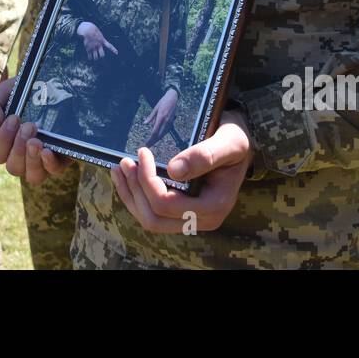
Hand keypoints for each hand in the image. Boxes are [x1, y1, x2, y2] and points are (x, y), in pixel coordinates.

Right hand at [0, 75, 72, 183]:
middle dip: (18, 147)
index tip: (14, 118)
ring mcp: (43, 160)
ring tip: (36, 141)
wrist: (57, 85)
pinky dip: (48, 164)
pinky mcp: (62, 158)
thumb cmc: (26, 92)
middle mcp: (24, 156)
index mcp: (7, 144)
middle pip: (13, 168)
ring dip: (31, 159)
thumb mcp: (5, 93)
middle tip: (29, 125)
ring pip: (33, 176)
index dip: (3, 140)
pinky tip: (47, 151)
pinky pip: (54, 171)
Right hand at [78, 21, 116, 60]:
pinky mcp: (88, 48)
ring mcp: (93, 47)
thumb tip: (102, 39)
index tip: (117, 53)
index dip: (113, 50)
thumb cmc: (93, 30)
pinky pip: (89, 56)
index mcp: (102, 40)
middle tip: (101, 57)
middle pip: (102, 54)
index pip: (109, 46)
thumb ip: (101, 38)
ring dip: (95, 58)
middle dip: (102, 56)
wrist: (87, 29)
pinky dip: (90, 58)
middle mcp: (98, 45)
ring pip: (96, 57)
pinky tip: (90, 59)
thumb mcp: (99, 33)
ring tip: (95, 59)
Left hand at [110, 110, 253, 233]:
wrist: (238, 142)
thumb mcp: (229, 141)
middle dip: (135, 189)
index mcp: (215, 205)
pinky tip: (124, 178)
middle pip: (155, 217)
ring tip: (120, 168)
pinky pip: (152, 213)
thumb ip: (205, 155)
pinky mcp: (181, 212)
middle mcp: (203, 219)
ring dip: (131, 195)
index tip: (143, 152)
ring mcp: (191, 218)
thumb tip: (174, 170)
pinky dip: (134, 197)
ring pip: (150, 219)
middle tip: (125, 161)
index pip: (168, 204)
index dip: (148, 181)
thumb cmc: (235, 138)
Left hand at [145, 87, 178, 142]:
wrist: (173, 98)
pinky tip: (158, 136)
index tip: (147, 142)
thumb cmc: (163, 102)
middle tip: (148, 145)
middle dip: (153, 141)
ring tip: (152, 142)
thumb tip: (145, 123)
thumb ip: (150, 117)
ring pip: (163, 134)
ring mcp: (169, 122)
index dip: (151, 138)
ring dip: (157, 139)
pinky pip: (166, 130)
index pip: (155, 131)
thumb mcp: (155, 108)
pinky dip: (161, 135)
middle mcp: (166, 121)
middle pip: (159, 135)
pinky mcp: (171, 122)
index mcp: (161, 118)